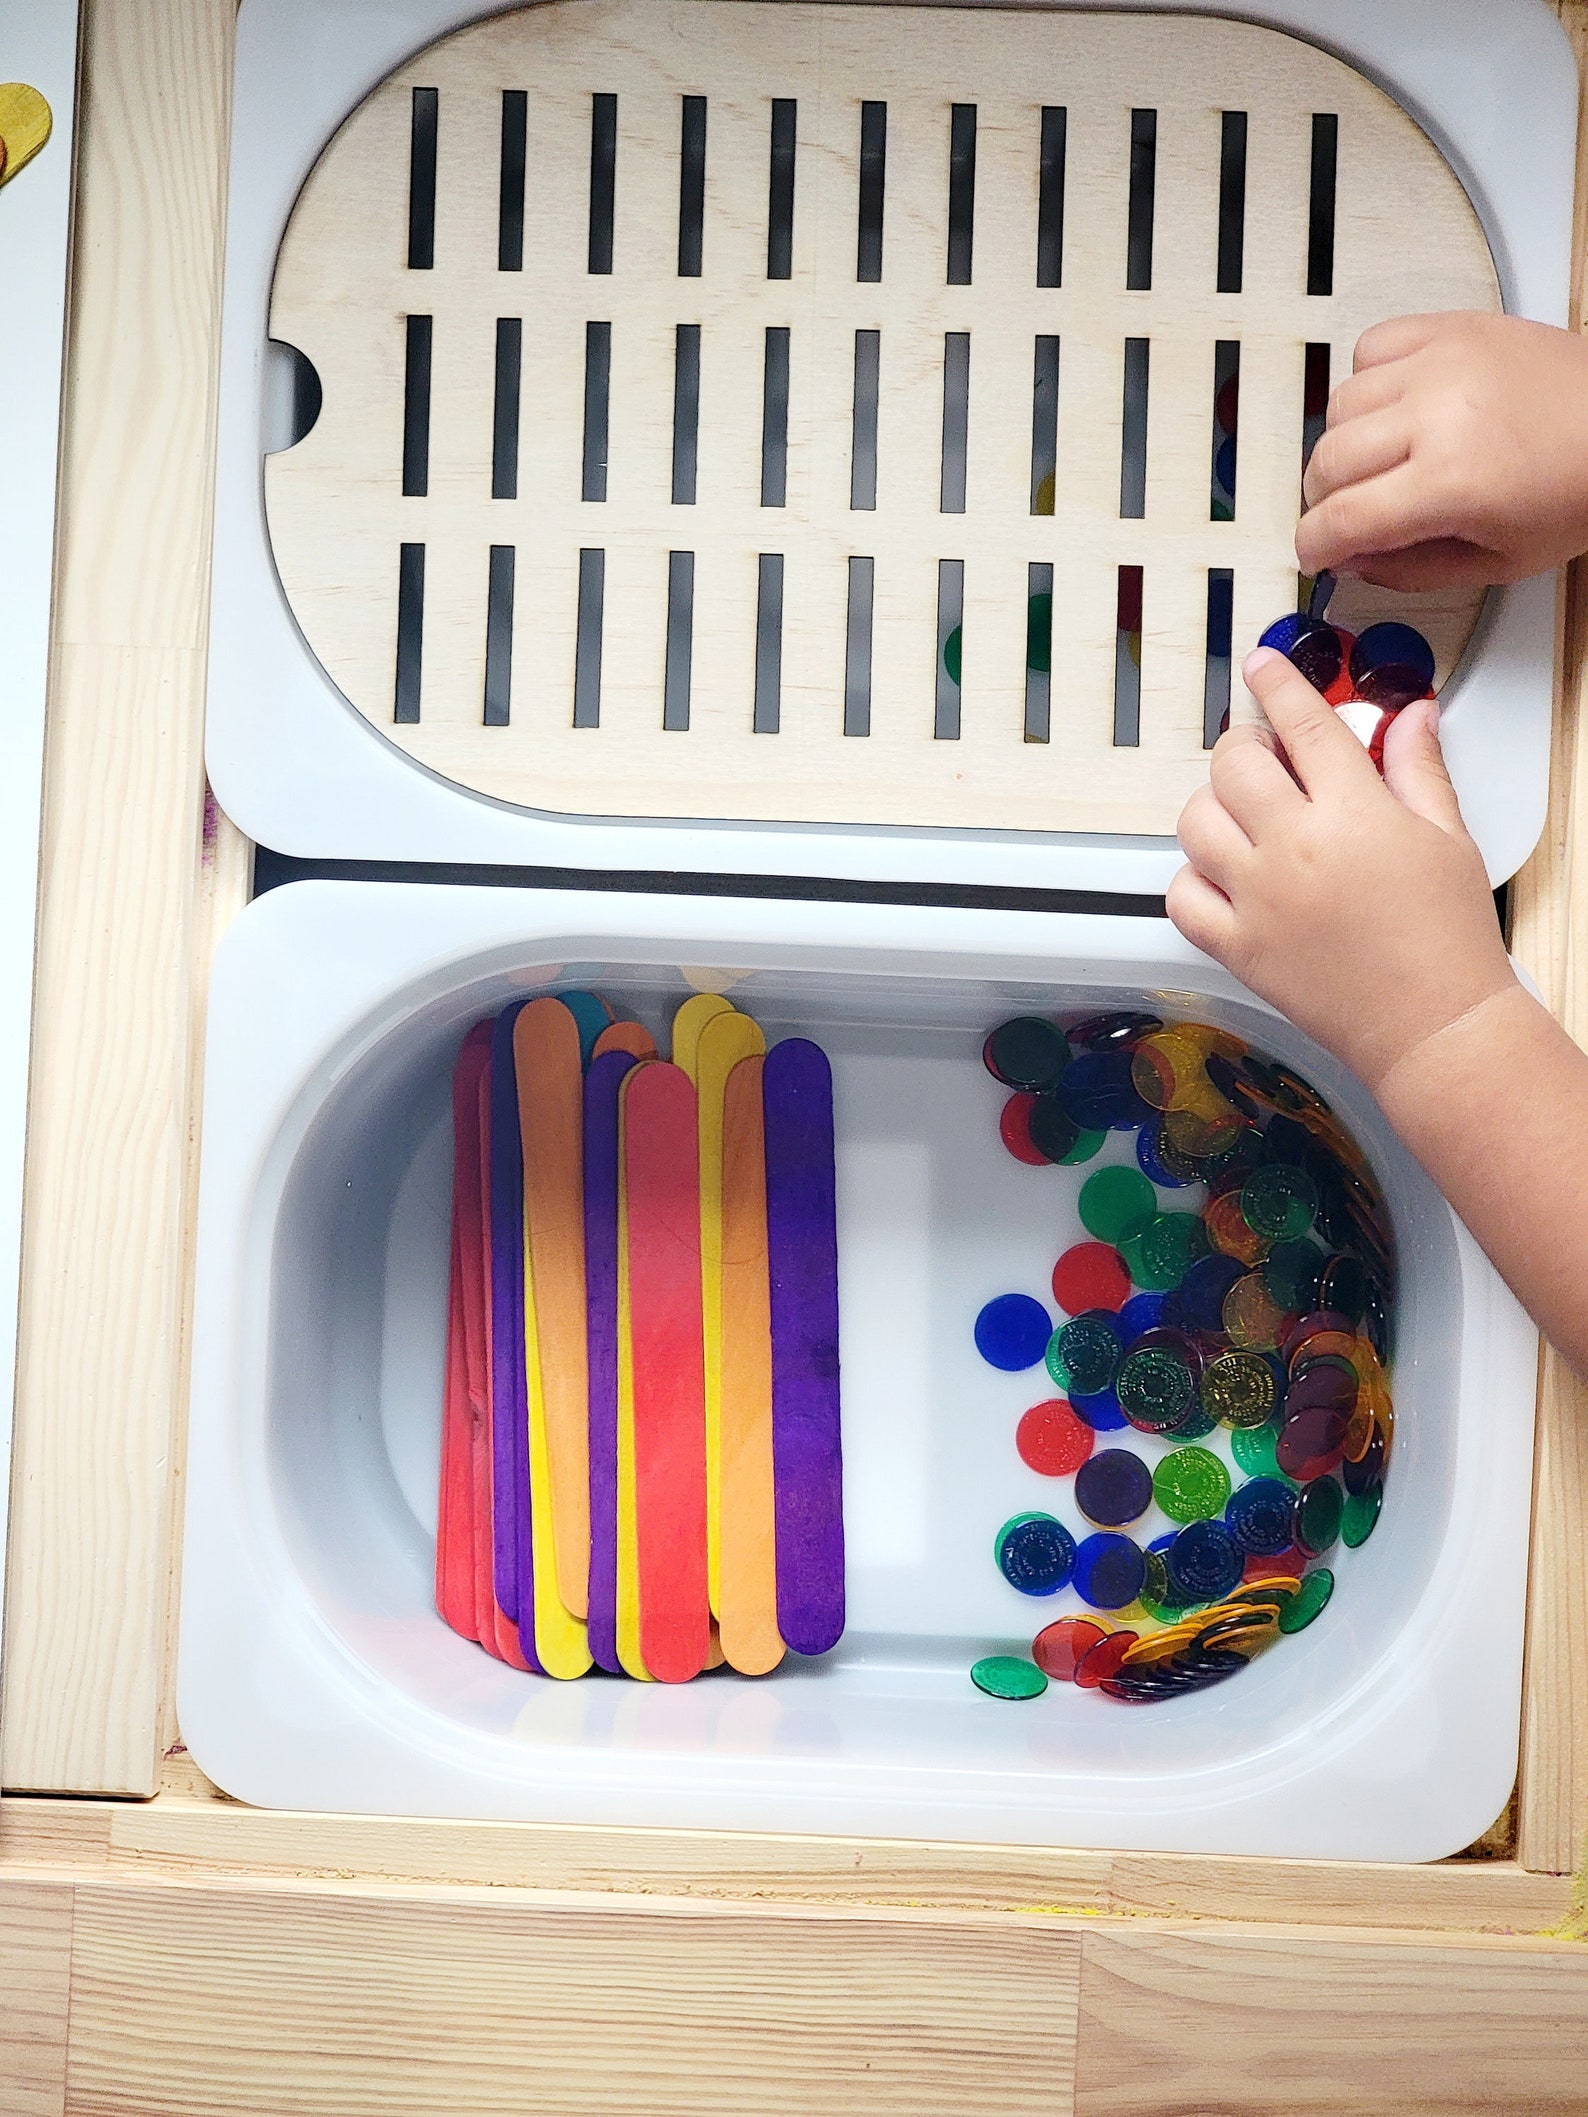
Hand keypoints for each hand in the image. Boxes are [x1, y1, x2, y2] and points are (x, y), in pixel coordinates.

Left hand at [1168, 649, 1516, 1090]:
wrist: (1434, 1026)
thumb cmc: (1447, 939)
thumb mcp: (1448, 837)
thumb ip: (1418, 768)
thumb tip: (1412, 715)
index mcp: (1352, 813)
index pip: (1301, 722)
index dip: (1276, 682)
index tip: (1261, 665)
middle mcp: (1294, 849)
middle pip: (1235, 764)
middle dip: (1245, 745)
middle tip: (1265, 754)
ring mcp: (1258, 899)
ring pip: (1195, 822)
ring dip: (1211, 805)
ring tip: (1242, 813)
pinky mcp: (1238, 947)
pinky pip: (1182, 896)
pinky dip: (1191, 877)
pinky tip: (1222, 873)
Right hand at [1296, 311, 1587, 590]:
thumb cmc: (1577, 488)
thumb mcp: (1497, 561)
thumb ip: (1410, 569)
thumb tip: (1351, 559)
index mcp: (1452, 482)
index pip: (1340, 518)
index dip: (1314, 546)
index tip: (1316, 553)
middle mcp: (1439, 414)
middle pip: (1327, 461)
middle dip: (1323, 501)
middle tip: (1345, 515)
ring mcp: (1442, 362)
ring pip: (1338, 405)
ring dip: (1341, 444)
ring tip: (1375, 461)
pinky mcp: (1451, 328)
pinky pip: (1370, 347)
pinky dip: (1365, 381)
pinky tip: (1391, 406)